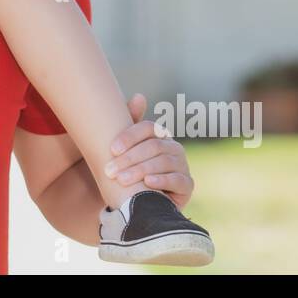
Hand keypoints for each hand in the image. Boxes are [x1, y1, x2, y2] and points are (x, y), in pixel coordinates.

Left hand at [104, 93, 196, 208]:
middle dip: (129, 158)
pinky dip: (162, 180)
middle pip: (153, 147)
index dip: (129, 137)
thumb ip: (130, 123)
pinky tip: (147, 183)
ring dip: (140, 170)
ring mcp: (183, 165)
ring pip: (163, 163)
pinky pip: (178, 180)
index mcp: (159, 135)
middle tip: (110, 170)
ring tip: (121, 180)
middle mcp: (173, 147)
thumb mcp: (126, 149)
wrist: (144, 201)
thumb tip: (139, 96)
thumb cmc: (132, 170)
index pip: (147, 128)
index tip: (111, 149)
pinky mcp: (187, 185)